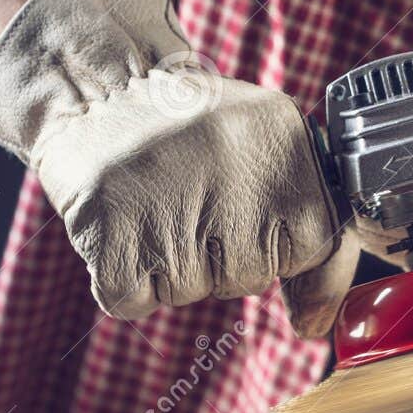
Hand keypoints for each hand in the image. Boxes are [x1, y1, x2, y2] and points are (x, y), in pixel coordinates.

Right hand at [0, 0, 347, 336]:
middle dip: (223, 254)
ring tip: (156, 202)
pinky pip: (134, 300)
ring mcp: (173, 207)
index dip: (277, 240)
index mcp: (288, 143)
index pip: (315, 247)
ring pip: (191, 292)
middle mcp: (238, 173)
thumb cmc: (193, 130)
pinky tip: (125, 222)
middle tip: (192, 196)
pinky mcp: (111, 236)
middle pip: (251, 277)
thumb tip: (315, 325)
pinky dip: (127, 277)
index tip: (248, 210)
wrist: (97, 88)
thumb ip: (307, 229)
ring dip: (172, 264)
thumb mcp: (269, 146)